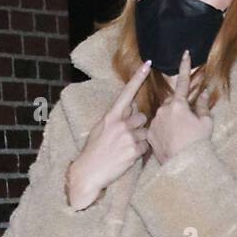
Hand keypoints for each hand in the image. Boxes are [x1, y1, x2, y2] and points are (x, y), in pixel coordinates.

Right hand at [67, 60, 150, 207]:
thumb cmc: (94, 150)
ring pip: (145, 132)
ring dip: (140, 139)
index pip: (127, 93)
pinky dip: (140, 151)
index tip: (148, 64)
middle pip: (142, 116)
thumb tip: (132, 106)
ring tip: (126, 148)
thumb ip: (116, 116)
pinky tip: (128, 156)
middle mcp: (120, 124)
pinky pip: (145, 146)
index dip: (138, 78)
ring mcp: (128, 137)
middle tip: (127, 136)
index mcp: (111, 115)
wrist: (89, 172)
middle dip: (138, 125)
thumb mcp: (101, 128)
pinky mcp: (134, 151)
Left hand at [146, 49, 212, 163]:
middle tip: (187, 125)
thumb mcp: (206, 123)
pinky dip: (162, 132)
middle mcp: (164, 110)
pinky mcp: (149, 135)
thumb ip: (203, 106)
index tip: (185, 54)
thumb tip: (203, 93)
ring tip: (178, 137)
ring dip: (170, 121)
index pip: (183, 82)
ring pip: (163, 116)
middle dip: (178, 110)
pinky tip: (170, 142)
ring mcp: (155, 123)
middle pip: (172, 104)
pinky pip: (156, 128)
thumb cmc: (199, 144)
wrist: (185, 165)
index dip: (185, 67)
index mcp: (179, 105)